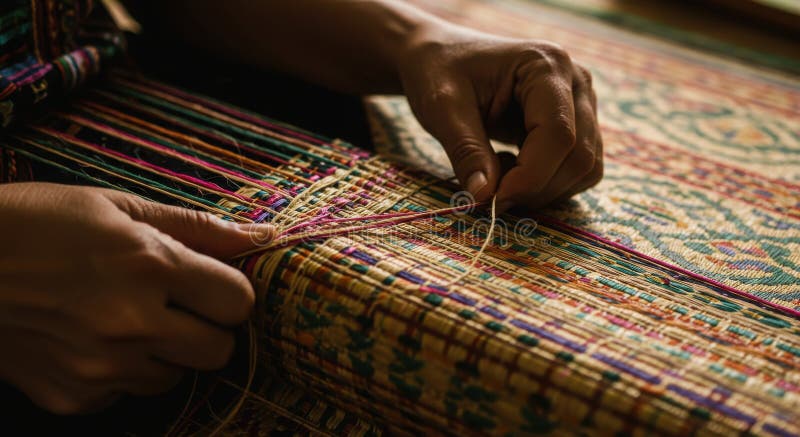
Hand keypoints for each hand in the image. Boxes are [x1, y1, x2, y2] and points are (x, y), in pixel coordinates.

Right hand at [0, 183, 273, 413]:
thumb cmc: (34, 223)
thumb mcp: (115, 206)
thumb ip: (194, 225)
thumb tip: (258, 236)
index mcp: (148, 265)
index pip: (238, 301)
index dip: (230, 292)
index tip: (211, 284)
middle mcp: (131, 323)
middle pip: (220, 350)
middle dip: (208, 329)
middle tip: (175, 305)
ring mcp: (101, 367)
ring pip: (175, 376)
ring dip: (164, 352)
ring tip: (122, 318)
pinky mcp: (74, 396)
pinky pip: (127, 392)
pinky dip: (120, 372)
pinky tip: (88, 339)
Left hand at [398, 25, 601, 209]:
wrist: (442, 57)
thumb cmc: (441, 71)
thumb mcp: (442, 107)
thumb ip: (466, 151)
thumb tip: (485, 197)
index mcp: (546, 64)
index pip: (559, 134)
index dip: (530, 177)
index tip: (493, 200)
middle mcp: (576, 81)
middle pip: (579, 155)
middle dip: (536, 188)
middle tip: (490, 196)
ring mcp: (582, 104)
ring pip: (585, 168)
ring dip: (543, 190)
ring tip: (497, 172)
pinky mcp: (578, 125)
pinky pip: (580, 170)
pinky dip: (548, 185)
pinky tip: (511, 169)